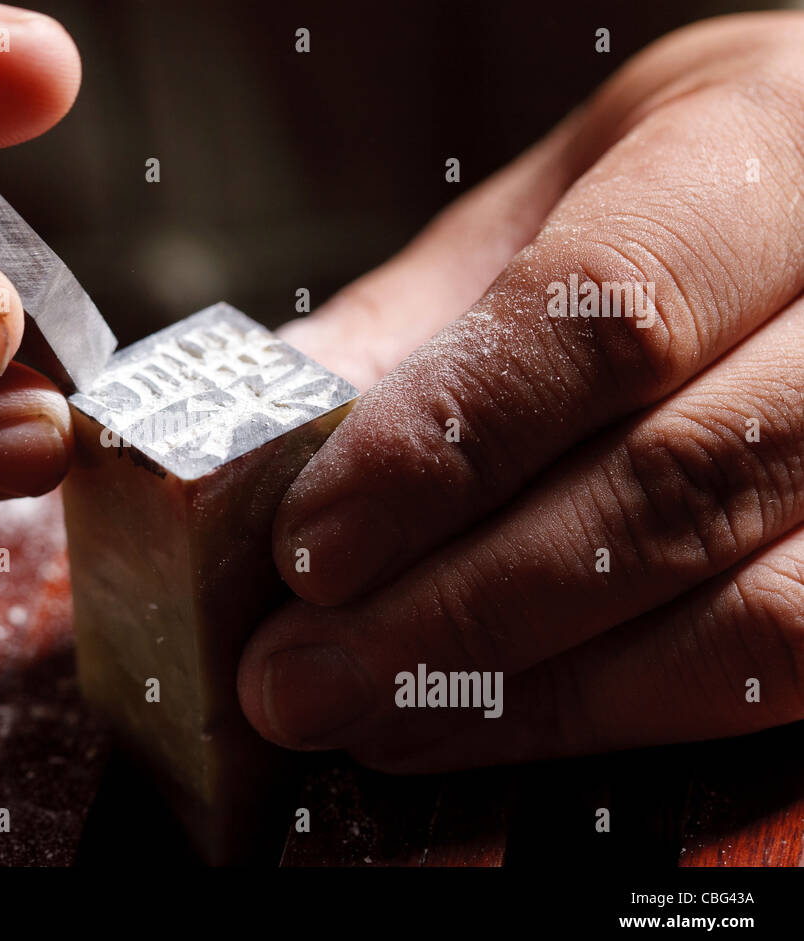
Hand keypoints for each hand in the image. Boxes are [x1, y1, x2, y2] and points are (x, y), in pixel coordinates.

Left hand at [239, 12, 803, 768]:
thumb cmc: (672, 202)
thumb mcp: (544, 208)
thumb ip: (413, 324)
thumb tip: (258, 453)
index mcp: (757, 152)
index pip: (602, 313)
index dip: (441, 448)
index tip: (310, 551)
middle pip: (672, 480)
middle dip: (458, 606)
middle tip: (301, 677)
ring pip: (756, 608)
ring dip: (535, 692)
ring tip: (374, 719)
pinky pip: (792, 668)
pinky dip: (622, 712)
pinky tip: (492, 720)